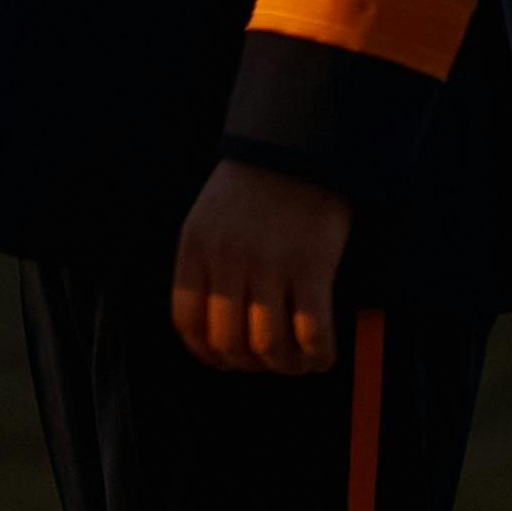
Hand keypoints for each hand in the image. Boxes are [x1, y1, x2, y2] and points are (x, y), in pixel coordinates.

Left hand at [170, 159, 352, 375]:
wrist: (300, 143)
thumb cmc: (257, 185)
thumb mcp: (210, 218)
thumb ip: (206, 267)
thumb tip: (217, 332)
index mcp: (196, 248)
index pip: (188, 323)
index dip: (207, 354)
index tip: (227, 362)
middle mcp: (227, 259)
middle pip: (228, 342)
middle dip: (249, 365)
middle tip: (268, 362)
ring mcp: (269, 263)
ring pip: (269, 346)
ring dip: (286, 367)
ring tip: (299, 363)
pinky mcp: (312, 265)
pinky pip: (311, 331)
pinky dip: (318, 355)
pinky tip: (323, 356)